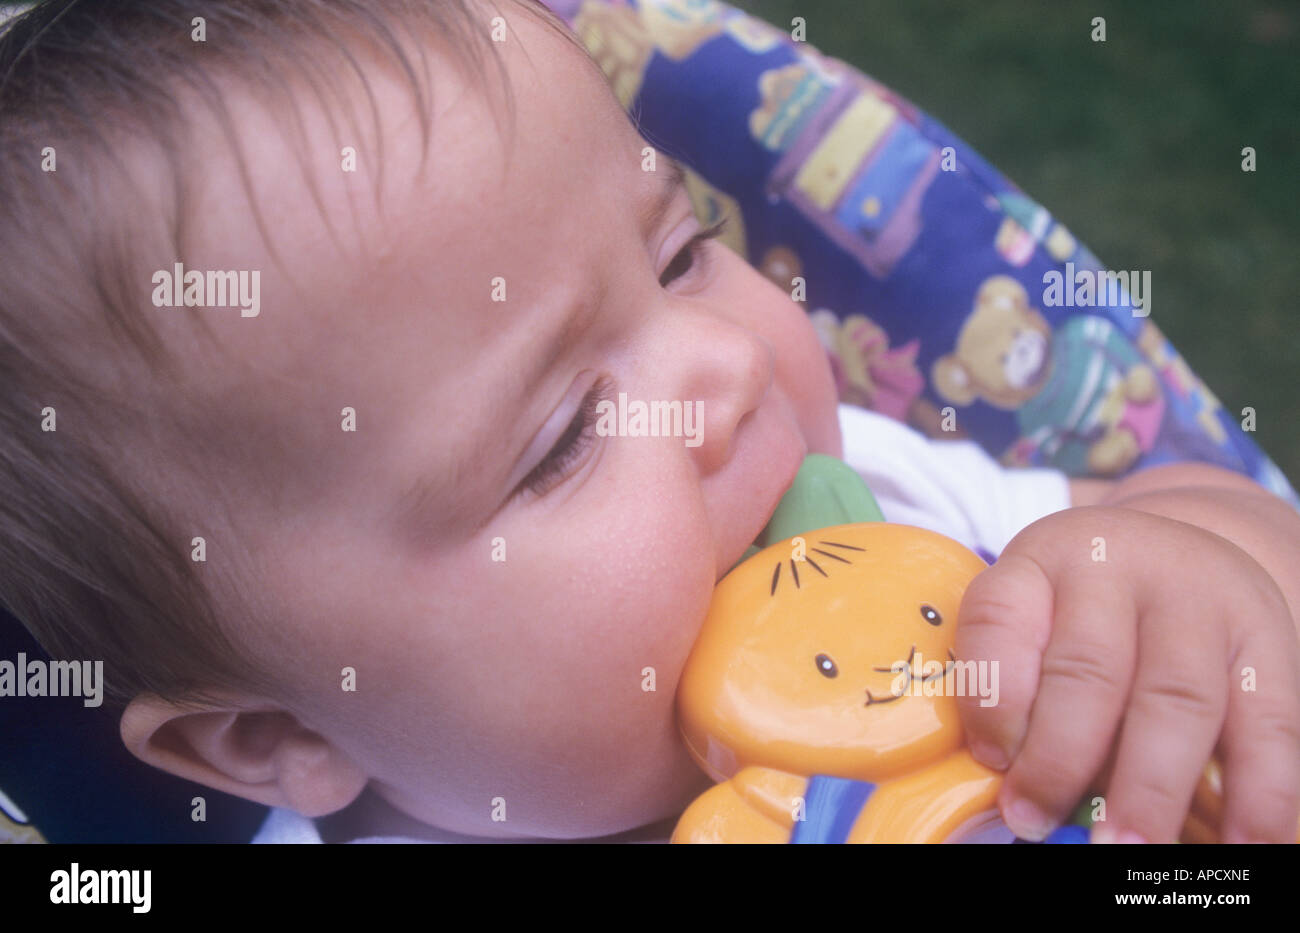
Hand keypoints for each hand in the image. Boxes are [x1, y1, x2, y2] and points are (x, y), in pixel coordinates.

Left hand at [954, 505, 1299, 842]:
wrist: (1181, 556)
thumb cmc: (1083, 611)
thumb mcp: (1034, 616)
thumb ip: (1013, 685)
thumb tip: (1010, 783)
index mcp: (1040, 561)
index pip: (1000, 618)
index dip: (993, 699)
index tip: (993, 762)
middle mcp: (1117, 568)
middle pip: (1087, 668)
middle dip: (1059, 758)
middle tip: (1036, 822)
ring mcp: (1197, 601)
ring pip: (1175, 699)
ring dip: (1149, 787)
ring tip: (1124, 848)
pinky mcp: (1266, 640)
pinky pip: (1268, 723)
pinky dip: (1257, 792)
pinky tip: (1238, 842)